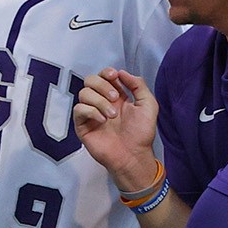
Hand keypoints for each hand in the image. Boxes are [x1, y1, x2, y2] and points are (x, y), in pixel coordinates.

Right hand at [74, 68, 160, 190]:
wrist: (133, 155)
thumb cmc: (141, 133)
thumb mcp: (148, 104)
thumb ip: (138, 85)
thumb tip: (122, 73)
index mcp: (116, 95)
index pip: (103, 76)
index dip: (106, 72)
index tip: (114, 76)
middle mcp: (101, 102)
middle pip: (90, 80)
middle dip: (102, 85)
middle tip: (115, 98)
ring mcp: (90, 113)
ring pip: (83, 93)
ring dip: (99, 100)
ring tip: (112, 115)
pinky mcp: (82, 125)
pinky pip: (79, 110)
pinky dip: (91, 111)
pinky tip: (102, 120)